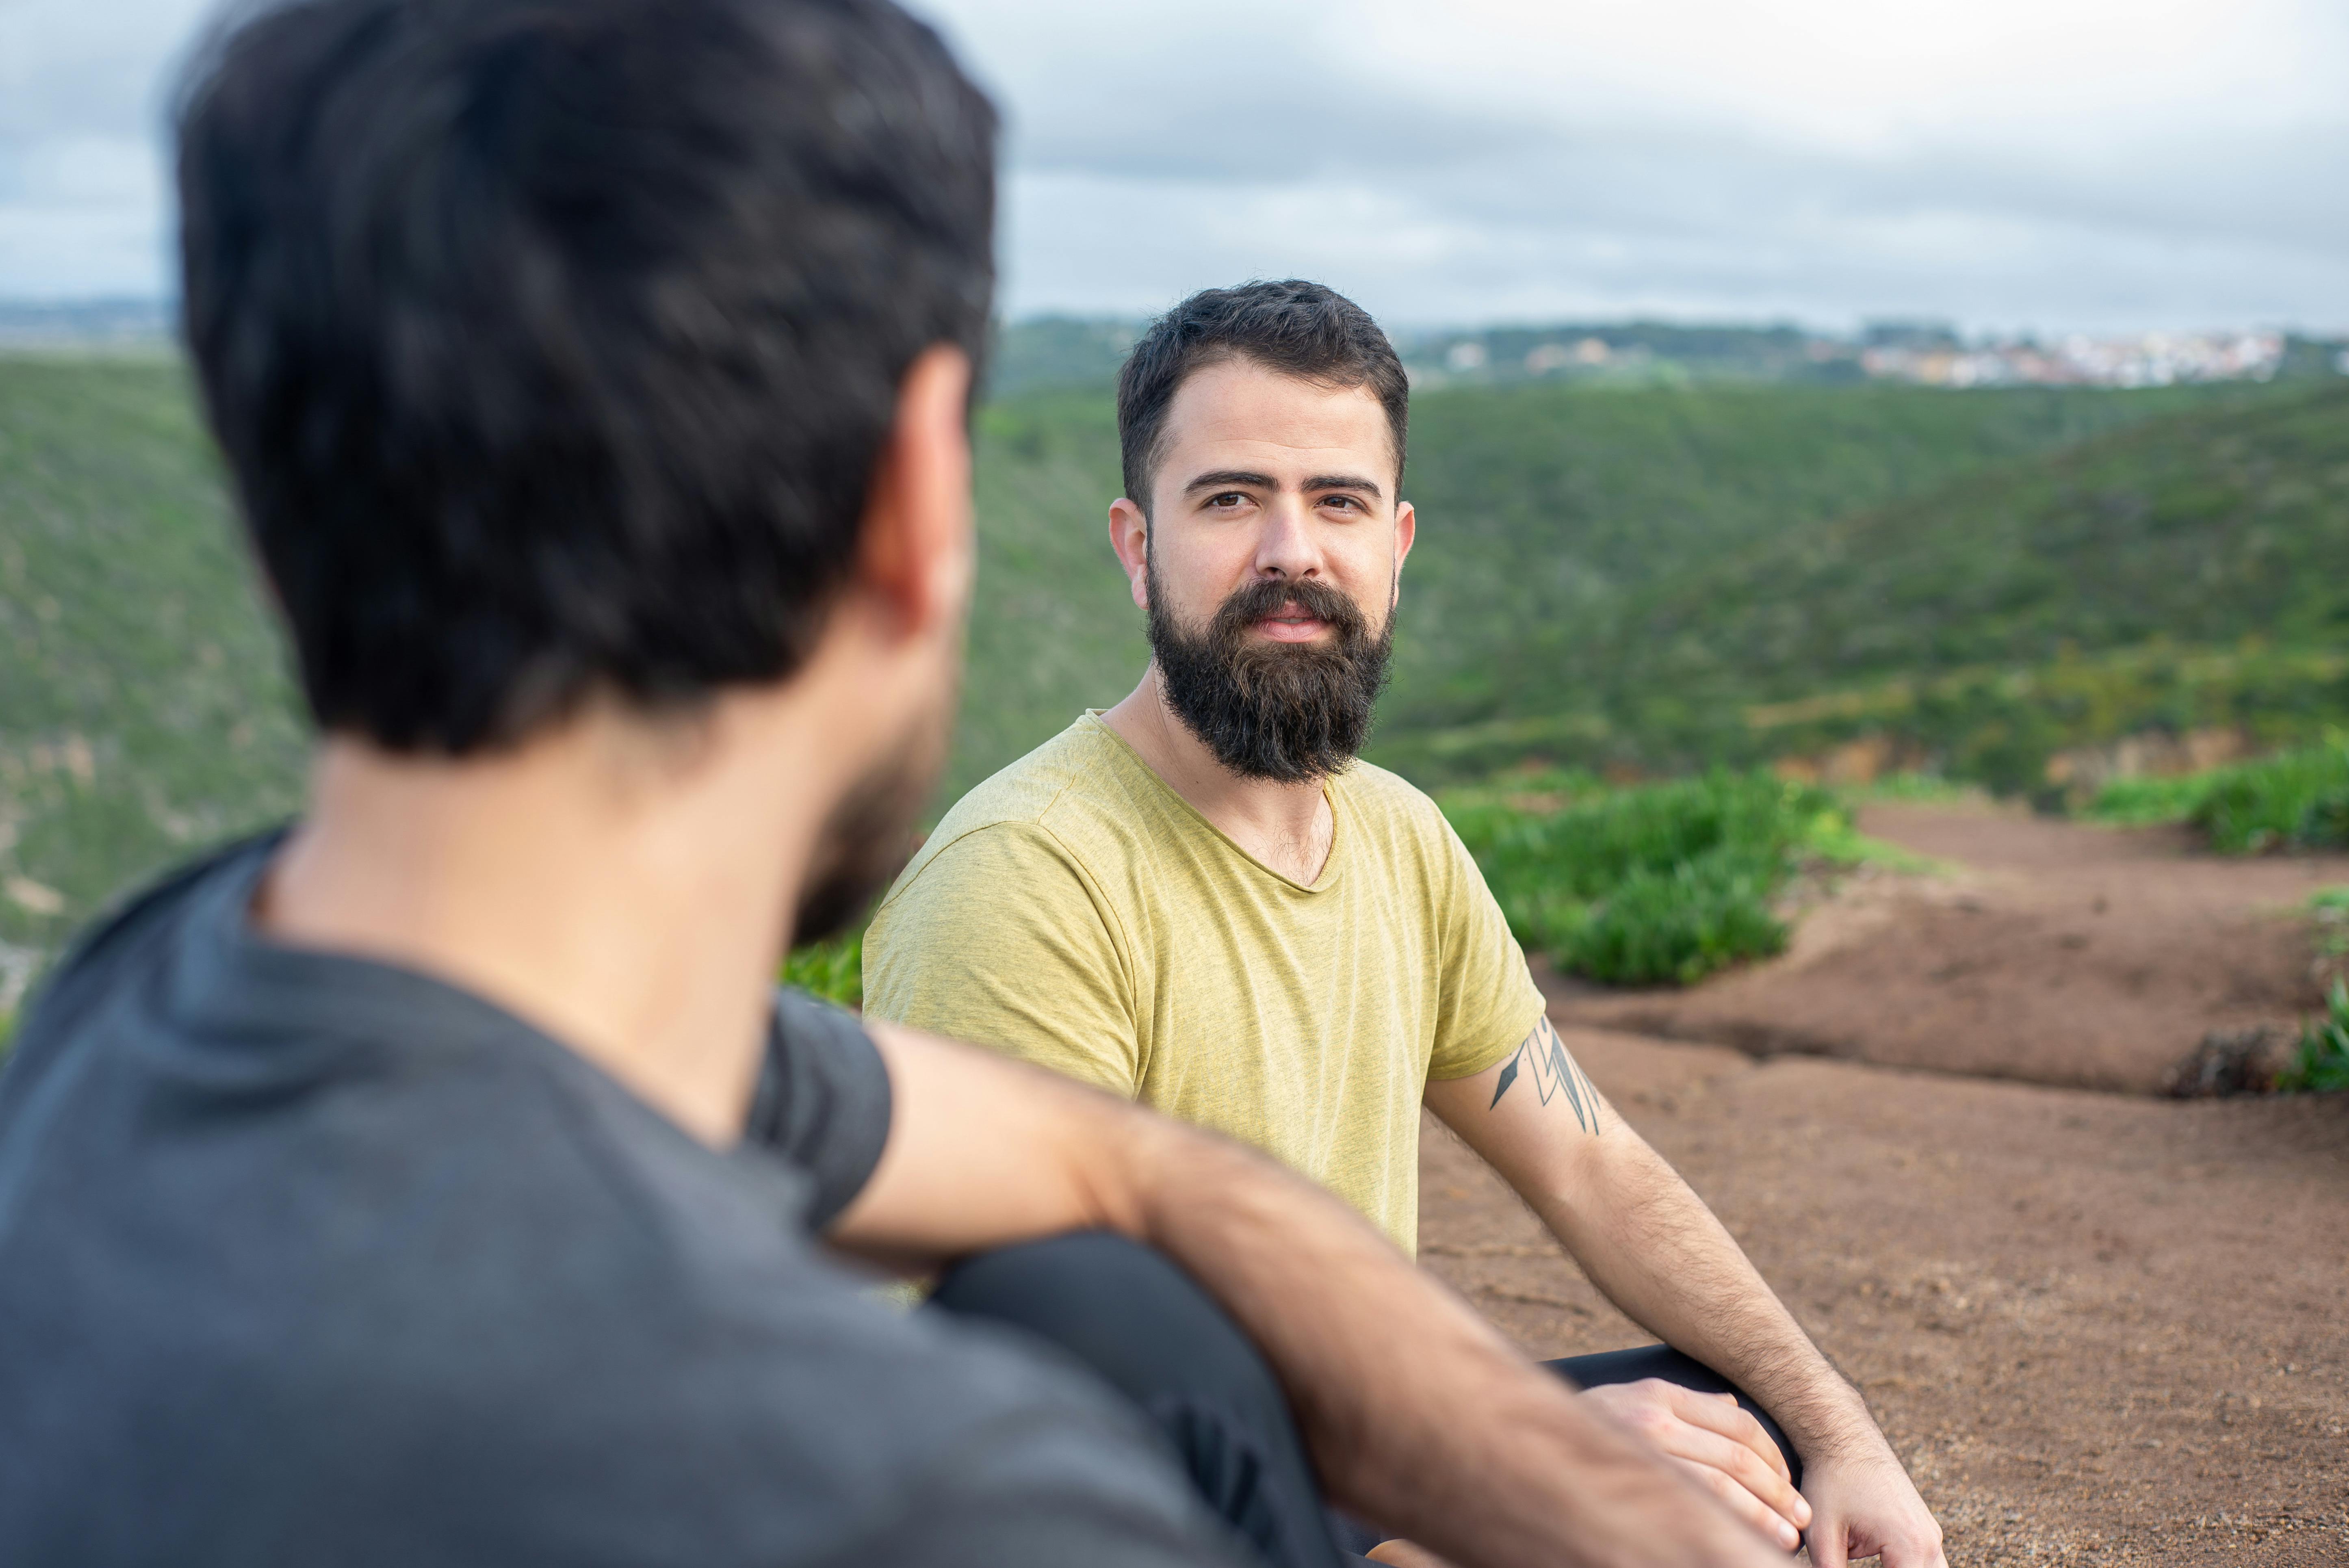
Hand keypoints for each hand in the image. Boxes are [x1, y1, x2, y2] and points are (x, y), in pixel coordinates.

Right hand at [1579, 1380, 1808, 1551]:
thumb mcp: (1634, 1400)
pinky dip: (1724, 1526)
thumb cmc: (1590, 1428)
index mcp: (1659, 1394)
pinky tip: (1740, 1542)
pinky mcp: (1630, 1481)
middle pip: (1736, 1458)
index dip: (1774, 1459)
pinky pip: (1691, 1508)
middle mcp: (1653, 1419)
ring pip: (1719, 1488)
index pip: (1738, 1425)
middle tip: (1801, 1520)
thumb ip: (1684, 1406)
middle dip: (1777, 1493)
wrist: (1527, 1443)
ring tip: (1784, 1540)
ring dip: (1760, 1516)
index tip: (1790, 1487)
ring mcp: (1639, 1452)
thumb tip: (1733, 1409)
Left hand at [1798, 1443, 1946, 1567]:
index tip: (1842, 1562)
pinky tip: (1869, 1557)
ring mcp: (1930, 1533)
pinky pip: (1920, 1561)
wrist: (1843, 1436)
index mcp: (1912, 1546)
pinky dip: (1899, 1566)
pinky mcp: (1921, 1527)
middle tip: (1846, 1557)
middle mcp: (1931, 1541)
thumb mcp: (1821, 1535)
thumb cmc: (1831, 1480)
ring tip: (1853, 1551)